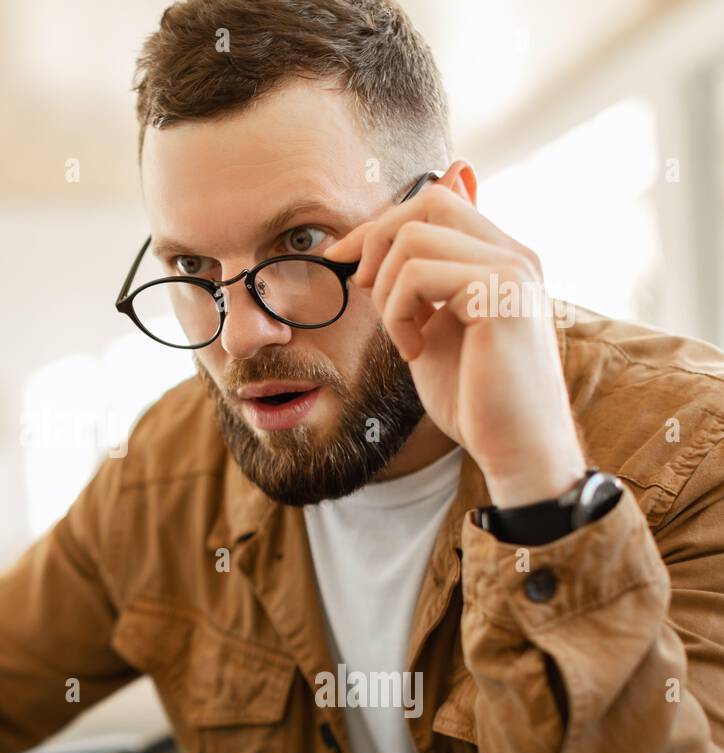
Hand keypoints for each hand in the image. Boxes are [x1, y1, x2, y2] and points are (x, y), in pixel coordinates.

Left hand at [324, 168, 585, 507]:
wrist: (514, 447)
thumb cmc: (474, 396)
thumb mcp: (435, 327)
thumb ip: (420, 282)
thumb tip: (396, 237)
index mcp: (501, 257)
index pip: (437, 201)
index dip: (380, 226)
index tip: (342, 260)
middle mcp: (513, 254)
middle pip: (428, 200)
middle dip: (376, 239)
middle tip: (364, 290)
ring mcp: (511, 270)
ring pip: (414, 238)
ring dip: (386, 290)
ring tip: (402, 335)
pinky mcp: (500, 294)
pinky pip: (418, 274)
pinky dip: (398, 313)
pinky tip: (413, 350)